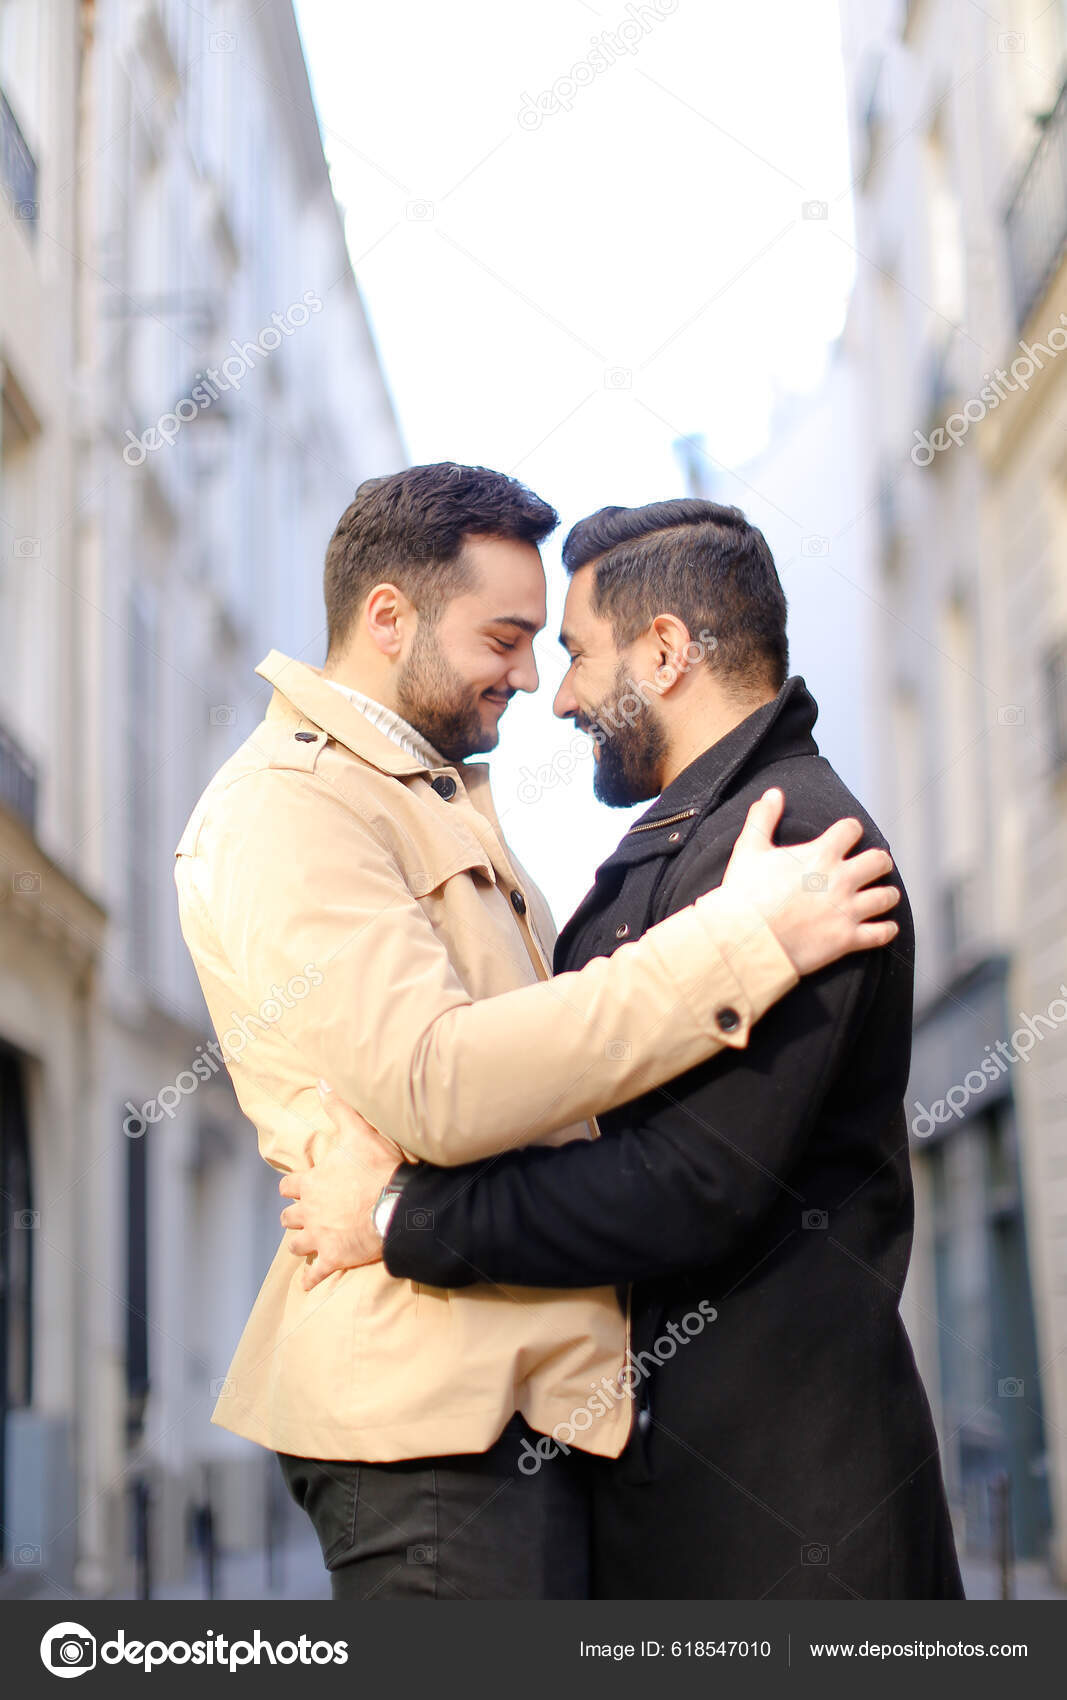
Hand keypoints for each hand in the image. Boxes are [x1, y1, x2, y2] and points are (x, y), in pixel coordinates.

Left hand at [278, 1084, 402, 1290]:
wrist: (396, 1207)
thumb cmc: (377, 1169)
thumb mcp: (358, 1132)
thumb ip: (339, 1108)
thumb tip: (322, 1081)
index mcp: (311, 1183)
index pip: (289, 1186)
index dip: (293, 1187)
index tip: (297, 1188)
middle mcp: (309, 1211)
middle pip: (289, 1218)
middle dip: (294, 1217)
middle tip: (303, 1217)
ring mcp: (320, 1237)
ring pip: (297, 1245)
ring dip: (300, 1244)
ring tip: (305, 1245)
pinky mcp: (333, 1258)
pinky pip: (315, 1275)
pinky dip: (311, 1280)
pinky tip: (309, 1284)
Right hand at [720, 788, 899, 975]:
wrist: (744, 940)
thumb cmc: (744, 895)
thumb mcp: (749, 849)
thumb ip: (763, 818)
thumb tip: (773, 793)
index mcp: (821, 854)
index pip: (851, 830)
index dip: (850, 830)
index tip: (847, 835)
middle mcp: (841, 879)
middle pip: (879, 861)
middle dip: (878, 861)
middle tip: (875, 865)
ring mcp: (847, 910)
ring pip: (886, 897)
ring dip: (887, 895)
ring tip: (885, 895)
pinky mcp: (847, 938)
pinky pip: (881, 934)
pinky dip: (886, 930)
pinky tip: (886, 928)